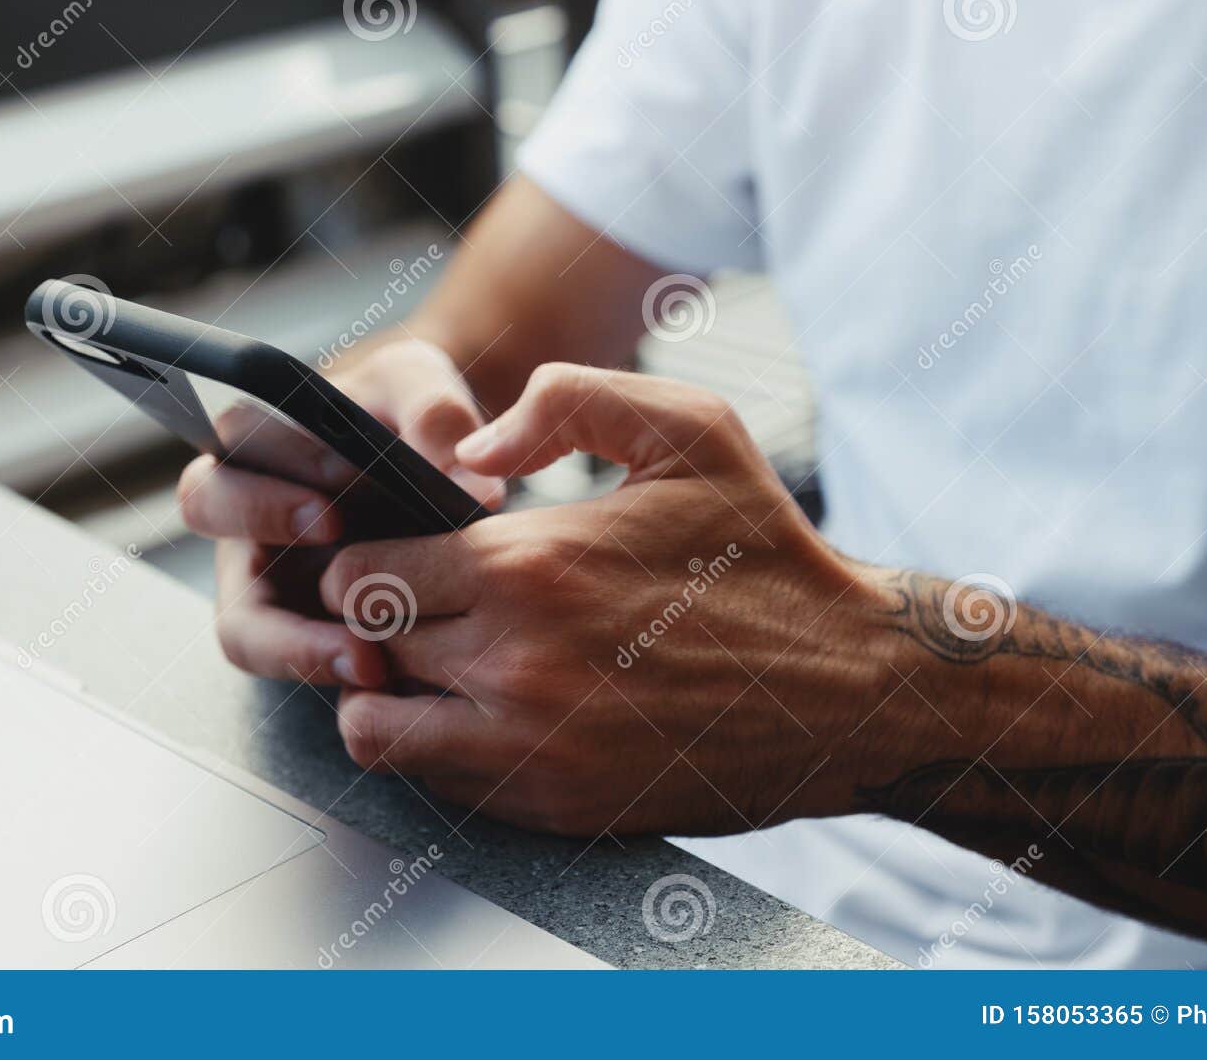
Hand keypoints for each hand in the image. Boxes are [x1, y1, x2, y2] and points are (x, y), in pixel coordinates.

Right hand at [178, 338, 502, 688]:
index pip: (235, 435)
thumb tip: (473, 486)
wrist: (430, 457)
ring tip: (365, 654)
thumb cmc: (408, 411)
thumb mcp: (424, 389)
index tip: (343, 473)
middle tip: (334, 529)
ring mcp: (263, 570)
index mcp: (265, 433)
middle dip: (262, 517)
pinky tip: (382, 670)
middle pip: (205, 507)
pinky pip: (284, 658)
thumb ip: (438, 415)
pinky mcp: (293, 622)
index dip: (279, 448)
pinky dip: (323, 666)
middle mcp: (246, 501)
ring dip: (290, 641)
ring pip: (238, 618)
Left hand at [321, 364, 901, 836]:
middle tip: (426, 609)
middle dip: (381, 623)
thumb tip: (473, 444)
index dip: (370, 559)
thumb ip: (566, 400)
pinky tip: (497, 710)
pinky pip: (442, 783)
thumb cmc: (765, 555)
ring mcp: (530, 747)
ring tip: (440, 666)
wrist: (848, 685)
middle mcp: (512, 664)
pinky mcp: (556, 805)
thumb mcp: (689, 430)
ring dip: (393, 694)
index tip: (407, 557)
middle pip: (364, 648)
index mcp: (525, 566)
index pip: (359, 576)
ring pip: (379, 729)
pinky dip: (446, 748)